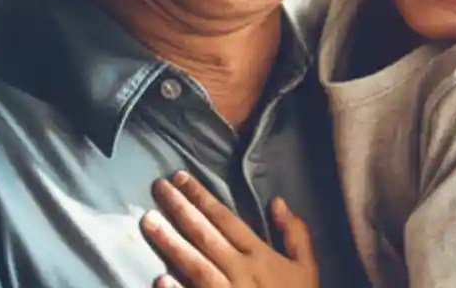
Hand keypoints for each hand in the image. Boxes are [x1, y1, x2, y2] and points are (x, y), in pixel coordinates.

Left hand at [140, 171, 318, 287]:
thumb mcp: (307, 267)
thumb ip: (296, 234)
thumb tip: (277, 200)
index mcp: (260, 256)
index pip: (225, 219)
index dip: (202, 197)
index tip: (181, 177)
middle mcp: (240, 271)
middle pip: (205, 235)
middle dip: (181, 209)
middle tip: (159, 187)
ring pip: (194, 264)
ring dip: (170, 242)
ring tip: (148, 221)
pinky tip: (159, 278)